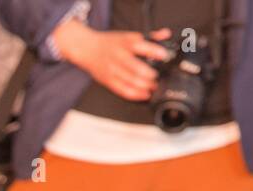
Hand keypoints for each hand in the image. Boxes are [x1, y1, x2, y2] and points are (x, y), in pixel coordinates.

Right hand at [54, 22, 171, 100]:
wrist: (87, 49)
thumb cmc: (110, 43)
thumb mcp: (128, 35)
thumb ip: (149, 36)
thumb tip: (165, 34)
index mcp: (125, 43)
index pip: (141, 46)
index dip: (154, 52)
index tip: (164, 56)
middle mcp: (119, 56)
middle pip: (137, 69)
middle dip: (151, 75)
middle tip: (159, 76)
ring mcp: (113, 70)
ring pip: (131, 81)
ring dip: (146, 86)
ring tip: (154, 86)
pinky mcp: (108, 81)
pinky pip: (123, 90)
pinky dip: (136, 94)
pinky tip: (145, 94)